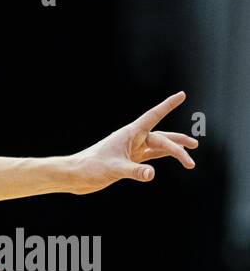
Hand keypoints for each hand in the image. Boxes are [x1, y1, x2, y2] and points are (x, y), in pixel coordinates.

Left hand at [68, 92, 196, 193]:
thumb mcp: (114, 170)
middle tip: (193, 153)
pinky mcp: (129, 160)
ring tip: (191, 154)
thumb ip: (134, 172)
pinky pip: (150, 155)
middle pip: (162, 138)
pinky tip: (171, 158)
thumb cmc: (91, 168)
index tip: (182, 94)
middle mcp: (133, 139)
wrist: (76, 176)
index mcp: (130, 133)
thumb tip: (151, 175)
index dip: (168, 105)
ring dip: (174, 150)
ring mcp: (131, 149)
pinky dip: (162, 156)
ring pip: (159, 146)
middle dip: (178, 145)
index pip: (154, 115)